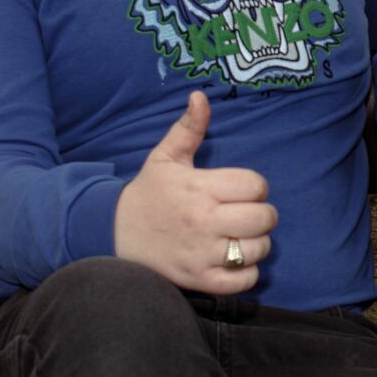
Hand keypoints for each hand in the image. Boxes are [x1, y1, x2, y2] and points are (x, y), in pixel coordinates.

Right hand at [113, 92, 277, 293]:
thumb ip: (188, 128)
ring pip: (259, 249)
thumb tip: (200, 96)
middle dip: (261, 215)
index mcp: (199, 188)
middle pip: (264, 217)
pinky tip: (234, 259)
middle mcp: (204, 221)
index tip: (239, 192)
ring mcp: (203, 253)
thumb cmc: (148, 194)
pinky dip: (247, 272)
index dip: (254, 187)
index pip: (255, 185)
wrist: (111, 234)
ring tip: (238, 237)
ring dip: (255, 243)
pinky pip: (245, 280)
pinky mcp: (200, 280)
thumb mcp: (164, 157)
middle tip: (244, 215)